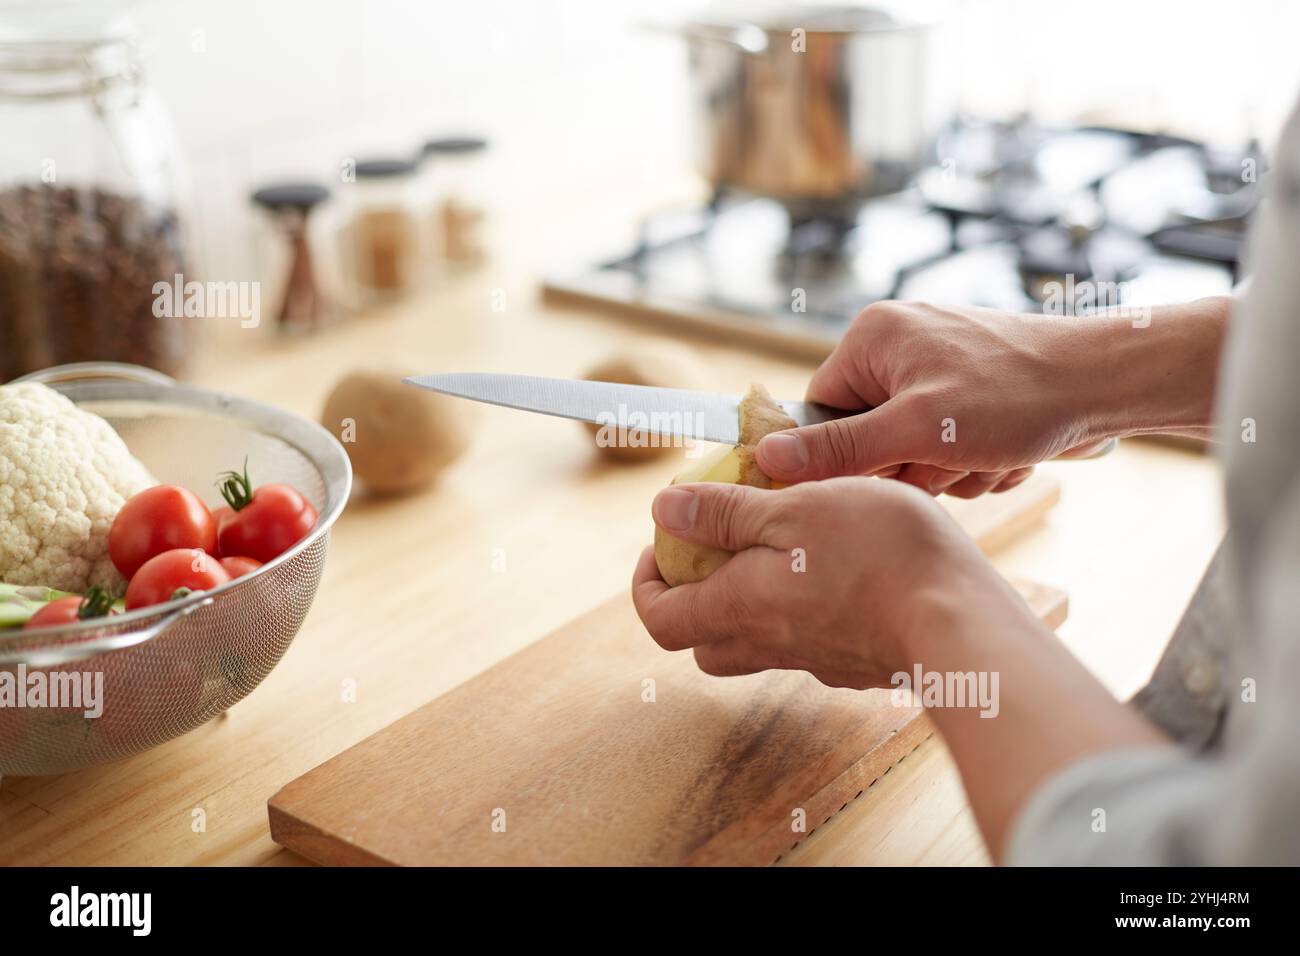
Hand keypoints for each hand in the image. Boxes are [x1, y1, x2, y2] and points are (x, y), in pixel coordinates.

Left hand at [632, 476, 1043, 687]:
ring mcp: (815, 660)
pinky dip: (801, 609)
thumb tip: (662, 511)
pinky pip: (808, 641)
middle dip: (693, 595)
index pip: (659, 618)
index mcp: (738, 608)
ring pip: (755, 643)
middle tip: (713, 547)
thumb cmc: (877, 554)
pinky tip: (837, 568)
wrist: (961, 623)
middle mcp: (768, 644)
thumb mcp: (793, 507)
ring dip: (748, 601)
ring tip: (778, 546)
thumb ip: (725, 512)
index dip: (646, 582)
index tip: (661, 543)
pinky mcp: (856, 661)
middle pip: (702, 640)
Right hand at [754, 298, 1228, 496]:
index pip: (820, 411)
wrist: (1107, 384)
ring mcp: (938, 365)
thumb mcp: (917, 432)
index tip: (892, 469)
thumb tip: (763, 458)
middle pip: (868, 436)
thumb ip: (838, 449)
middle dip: (913, 466)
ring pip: (911, 449)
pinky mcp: (970, 389)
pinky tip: (1007, 453)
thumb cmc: (1013, 396)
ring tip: (988, 456)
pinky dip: (974, 460)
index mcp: (872, 337)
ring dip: (949, 470)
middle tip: (952, 463)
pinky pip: (946, 444)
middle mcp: (899, 343)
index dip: (849, 454)